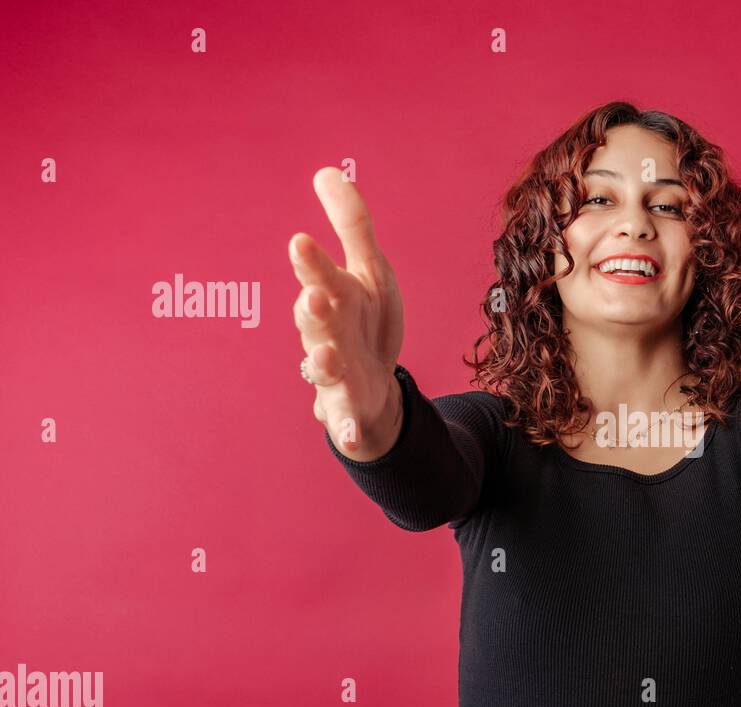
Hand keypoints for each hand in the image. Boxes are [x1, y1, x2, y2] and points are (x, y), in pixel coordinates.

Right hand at [289, 168, 405, 458]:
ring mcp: (335, 374)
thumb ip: (351, 225)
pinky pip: (343, 420)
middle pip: (316, 321)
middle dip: (312, 309)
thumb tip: (324, 171)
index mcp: (334, 297)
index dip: (312, 262)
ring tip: (323, 357)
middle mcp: (327, 334)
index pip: (321, 275)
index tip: (301, 240)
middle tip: (312, 297)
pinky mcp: (349, 408)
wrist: (373, 388)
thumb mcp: (369, 272)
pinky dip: (342, 428)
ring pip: (322, 367)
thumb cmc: (366, 323)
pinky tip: (344, 436)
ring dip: (320, 362)